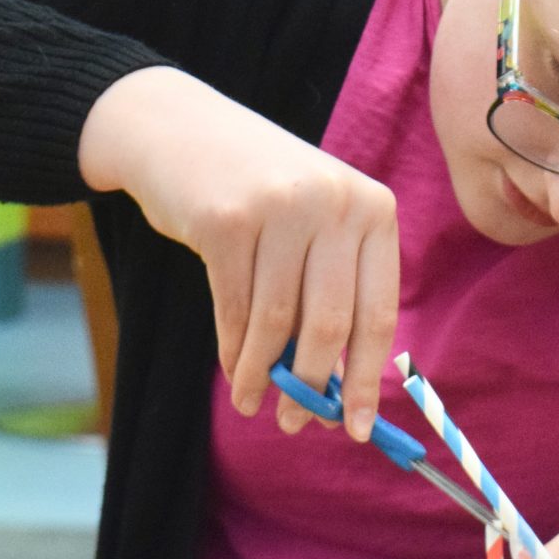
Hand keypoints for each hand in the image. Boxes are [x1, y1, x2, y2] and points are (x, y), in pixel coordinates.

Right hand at [78, 66, 399, 440]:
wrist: (180, 131)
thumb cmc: (261, 195)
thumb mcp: (315, 227)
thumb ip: (331, 295)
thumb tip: (336, 392)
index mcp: (374, 209)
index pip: (378, 312)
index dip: (365, 378)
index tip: (356, 427)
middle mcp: (336, 204)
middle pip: (330, 324)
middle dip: (312, 386)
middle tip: (296, 424)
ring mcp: (281, 208)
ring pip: (278, 322)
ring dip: (264, 375)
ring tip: (254, 402)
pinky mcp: (225, 220)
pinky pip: (235, 308)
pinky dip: (234, 351)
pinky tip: (234, 373)